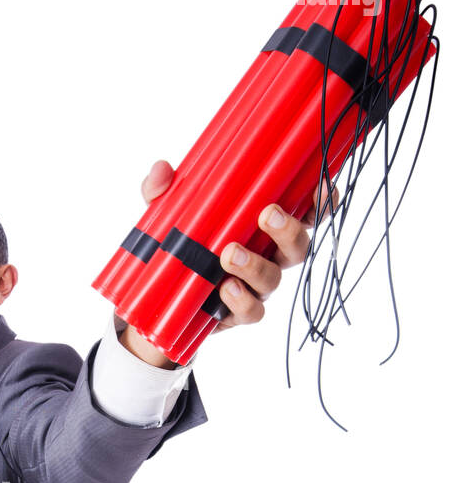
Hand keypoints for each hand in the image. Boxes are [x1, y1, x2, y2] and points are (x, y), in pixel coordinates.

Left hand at [141, 158, 336, 334]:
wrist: (160, 297)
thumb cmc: (178, 243)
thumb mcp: (166, 213)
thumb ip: (163, 190)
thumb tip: (162, 170)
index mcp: (263, 226)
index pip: (304, 213)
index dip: (320, 202)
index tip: (320, 186)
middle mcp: (268, 255)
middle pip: (298, 246)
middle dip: (289, 229)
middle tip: (268, 213)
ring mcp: (256, 286)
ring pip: (274, 278)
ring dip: (256, 265)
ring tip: (229, 254)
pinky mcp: (239, 312)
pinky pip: (252, 311)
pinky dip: (242, 301)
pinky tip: (226, 289)